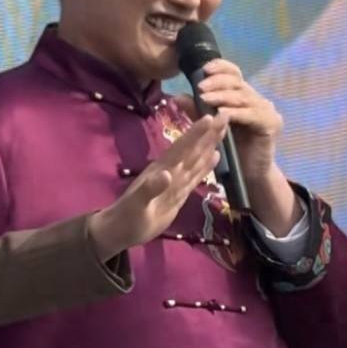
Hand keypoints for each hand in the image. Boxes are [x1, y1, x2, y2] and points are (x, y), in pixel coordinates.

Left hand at [87, 112, 226, 258]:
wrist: (122, 230)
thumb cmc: (127, 217)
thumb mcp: (136, 204)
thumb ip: (151, 189)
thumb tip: (167, 174)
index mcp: (161, 170)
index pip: (181, 148)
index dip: (195, 134)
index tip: (210, 118)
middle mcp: (170, 171)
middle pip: (192, 149)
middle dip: (208, 134)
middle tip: (224, 116)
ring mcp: (175, 181)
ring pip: (196, 160)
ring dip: (209, 145)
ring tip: (223, 130)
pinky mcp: (179, 193)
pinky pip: (195, 176)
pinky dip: (206, 166)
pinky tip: (215, 156)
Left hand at [193, 59, 281, 177]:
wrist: (249, 175)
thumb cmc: (231, 151)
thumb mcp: (210, 127)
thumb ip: (197, 111)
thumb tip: (177, 96)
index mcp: (244, 96)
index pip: (234, 74)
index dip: (221, 67)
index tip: (204, 69)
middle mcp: (257, 100)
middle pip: (237, 83)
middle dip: (217, 82)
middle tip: (200, 87)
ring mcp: (267, 110)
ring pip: (242, 98)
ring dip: (222, 97)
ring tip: (205, 98)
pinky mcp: (271, 123)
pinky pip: (251, 115)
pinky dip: (235, 113)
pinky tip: (221, 113)